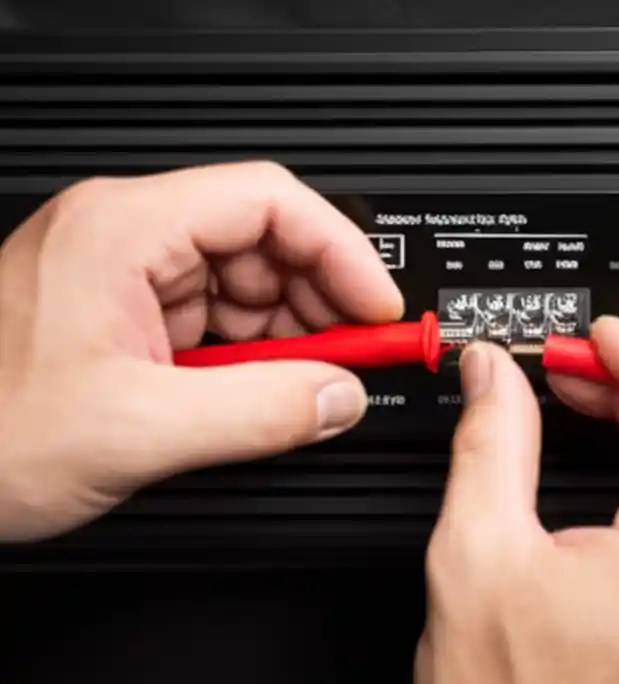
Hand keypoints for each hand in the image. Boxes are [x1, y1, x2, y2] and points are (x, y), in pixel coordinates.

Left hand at [0, 162, 402, 541]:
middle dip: (321, 301)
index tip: (379, 307)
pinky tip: (262, 393)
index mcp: (123, 229)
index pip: (270, 201)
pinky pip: (216, 319)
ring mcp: (123, 277)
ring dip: (290, 335)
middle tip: (357, 356)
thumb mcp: (141, 430)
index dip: (342, 251)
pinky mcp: (124, 318)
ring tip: (307, 386)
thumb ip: (263, 412)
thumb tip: (341, 395)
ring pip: (246, 283)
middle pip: (265, 240)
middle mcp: (125, 238)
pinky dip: (254, 356)